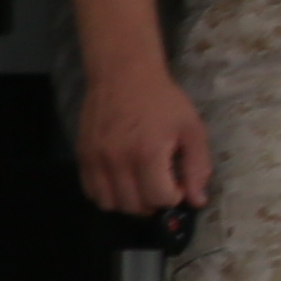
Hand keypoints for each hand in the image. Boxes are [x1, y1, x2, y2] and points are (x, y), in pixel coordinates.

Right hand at [74, 56, 213, 219]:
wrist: (123, 73)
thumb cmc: (162, 100)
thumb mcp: (191, 128)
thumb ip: (197, 167)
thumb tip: (197, 201)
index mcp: (147, 153)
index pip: (159, 198)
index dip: (174, 197)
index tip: (177, 184)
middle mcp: (117, 161)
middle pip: (134, 206)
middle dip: (153, 203)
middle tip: (161, 186)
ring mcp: (96, 159)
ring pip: (110, 204)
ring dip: (129, 203)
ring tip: (141, 186)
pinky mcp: (82, 155)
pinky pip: (91, 191)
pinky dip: (107, 194)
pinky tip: (122, 181)